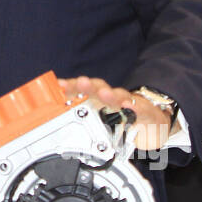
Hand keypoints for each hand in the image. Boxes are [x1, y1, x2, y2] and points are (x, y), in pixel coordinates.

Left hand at [58, 75, 176, 151]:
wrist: (149, 119)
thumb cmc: (117, 114)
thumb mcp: (96, 114)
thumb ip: (76, 114)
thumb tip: (52, 117)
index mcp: (95, 97)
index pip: (81, 88)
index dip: (70, 86)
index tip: (59, 86)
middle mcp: (110, 96)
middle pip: (97, 88)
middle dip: (88, 85)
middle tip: (81, 83)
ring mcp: (127, 102)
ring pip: (117, 96)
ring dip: (110, 94)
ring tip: (103, 94)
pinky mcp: (144, 112)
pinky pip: (138, 110)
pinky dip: (133, 108)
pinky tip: (128, 106)